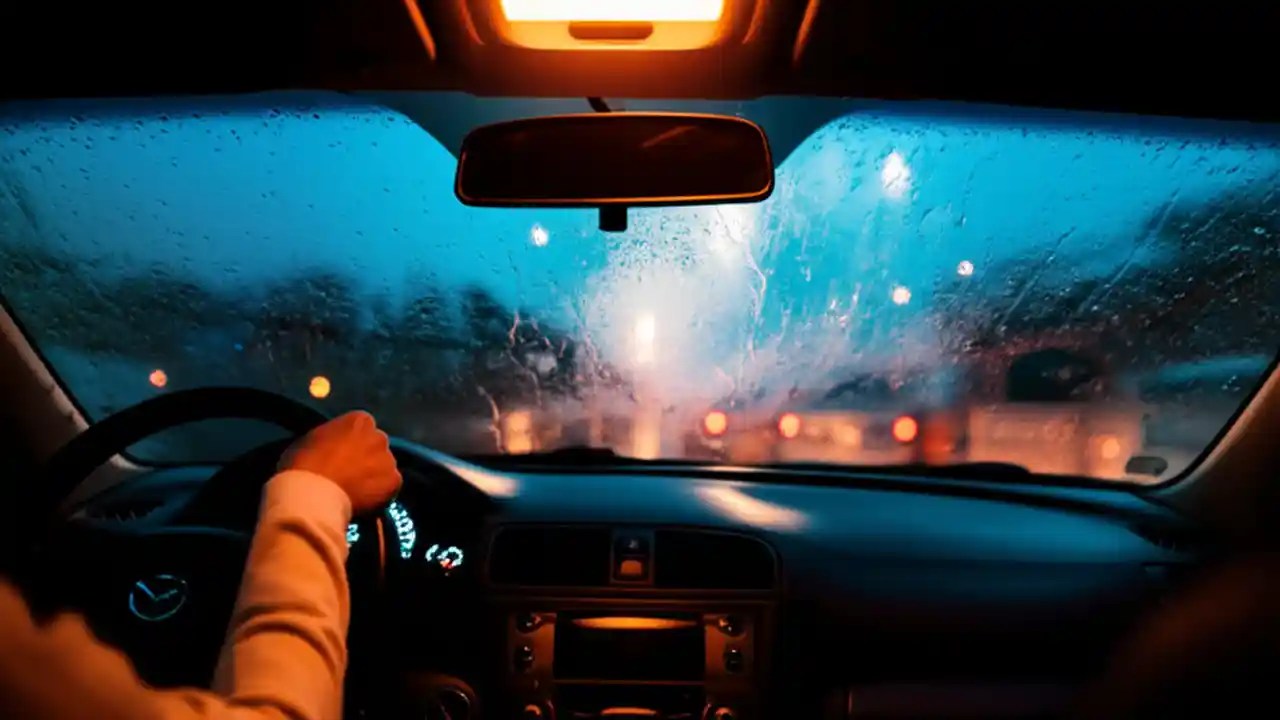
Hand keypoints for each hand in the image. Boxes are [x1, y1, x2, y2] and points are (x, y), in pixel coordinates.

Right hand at [279, 411, 401, 514]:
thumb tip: (333, 446)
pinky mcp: (394, 482)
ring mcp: (389, 459)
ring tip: (355, 492)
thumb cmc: (302, 464)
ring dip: (374, 476)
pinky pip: (390, 487)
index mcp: (359, 421)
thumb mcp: (311, 439)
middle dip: (366, 458)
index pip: (362, 428)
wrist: (312, 494)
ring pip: (384, 467)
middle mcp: (379, 436)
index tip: (341, 456)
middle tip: (350, 475)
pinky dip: (381, 494)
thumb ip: (330, 438)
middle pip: (376, 446)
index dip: (351, 444)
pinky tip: (364, 502)